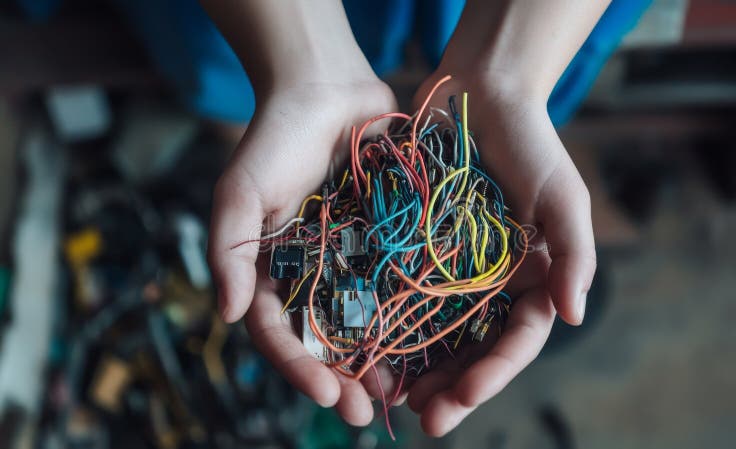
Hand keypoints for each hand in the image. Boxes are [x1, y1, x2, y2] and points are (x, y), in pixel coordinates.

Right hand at [208, 77, 397, 425]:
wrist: (326, 90)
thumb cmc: (274, 138)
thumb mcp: (240, 191)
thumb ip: (227, 251)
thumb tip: (224, 314)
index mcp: (267, 272)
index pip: (277, 332)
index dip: (298, 367)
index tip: (326, 393)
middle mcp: (309, 274)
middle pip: (322, 340)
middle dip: (341, 380)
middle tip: (366, 415)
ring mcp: (348, 261)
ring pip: (362, 324)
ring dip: (376, 363)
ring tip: (396, 397)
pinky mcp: (384, 242)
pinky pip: (394, 286)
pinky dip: (405, 319)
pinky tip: (426, 346)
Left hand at [405, 71, 596, 435]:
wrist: (482, 94)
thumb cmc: (531, 143)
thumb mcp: (562, 196)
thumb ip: (573, 254)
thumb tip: (574, 316)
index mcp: (533, 278)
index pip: (518, 338)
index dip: (494, 372)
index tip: (464, 397)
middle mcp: (494, 283)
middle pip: (476, 347)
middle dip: (454, 387)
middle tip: (426, 419)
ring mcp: (456, 270)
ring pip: (440, 333)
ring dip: (422, 370)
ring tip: (397, 398)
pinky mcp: (421, 250)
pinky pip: (407, 296)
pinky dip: (395, 327)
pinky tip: (374, 351)